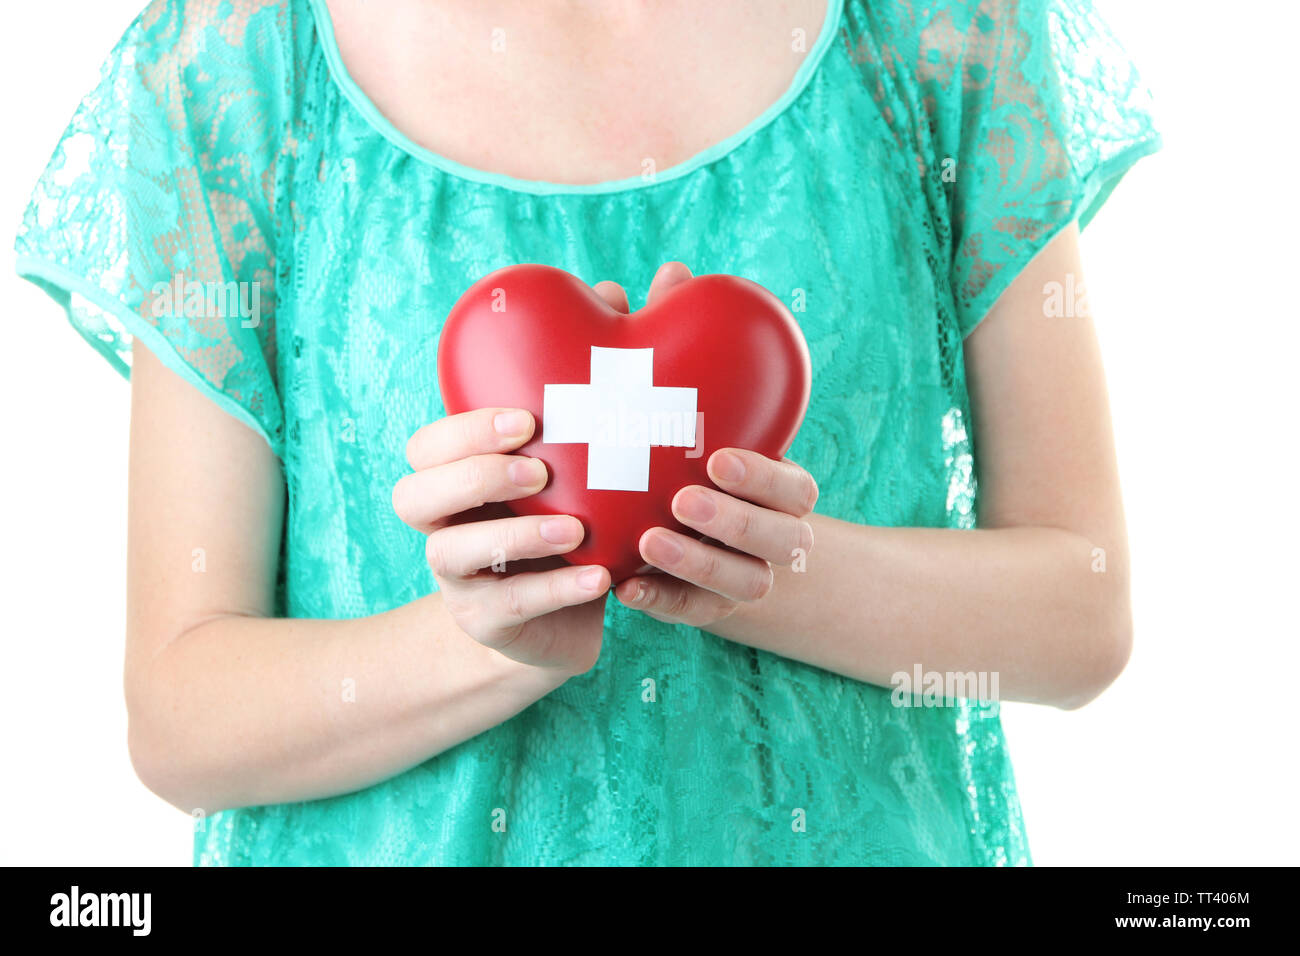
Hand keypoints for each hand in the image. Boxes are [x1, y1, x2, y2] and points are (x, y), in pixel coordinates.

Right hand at [393, 407, 610, 674]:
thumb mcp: (564, 493)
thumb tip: (625, 390)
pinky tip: (599, 577)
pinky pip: (510, 603)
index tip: (527, 421)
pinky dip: (557, 588)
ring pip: (451, 552)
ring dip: (514, 535)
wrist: (563, 624)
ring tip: (574, 531)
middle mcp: (442, 530)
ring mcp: (456, 581)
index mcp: (453, 487)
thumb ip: (568, 452)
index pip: (425, 449)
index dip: (465, 432)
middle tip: (540, 473)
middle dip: (476, 477)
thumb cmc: (565, 537)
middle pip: (413, 497)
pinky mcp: (483, 622)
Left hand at [589, 261, 817, 627]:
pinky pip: (691, 615)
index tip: (718, 456)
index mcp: (782, 488)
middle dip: (733, 521)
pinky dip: (662, 602)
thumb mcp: (688, 397)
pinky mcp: (701, 608)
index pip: (798, 490)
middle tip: (682, 499)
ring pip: (741, 586)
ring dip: (697, 564)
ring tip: (648, 540)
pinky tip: (625, 586)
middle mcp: (773, 538)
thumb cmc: (688, 444)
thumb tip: (675, 274)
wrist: (691, 526)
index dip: (765, 477)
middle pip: (779, 541)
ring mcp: (738, 577)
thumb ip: (685, 343)